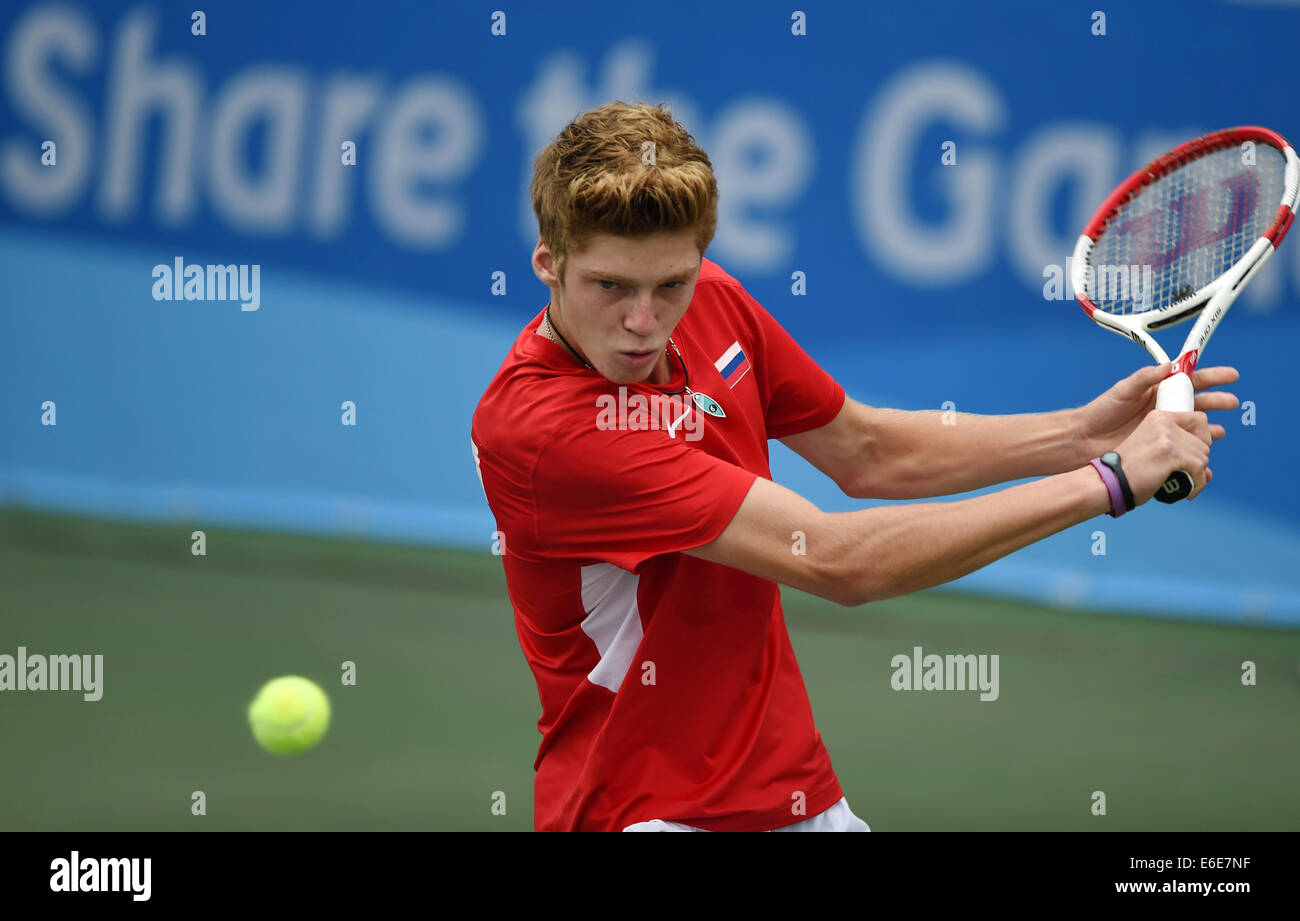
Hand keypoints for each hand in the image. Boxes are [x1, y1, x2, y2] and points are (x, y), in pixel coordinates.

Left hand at [1078, 363, 1238, 457]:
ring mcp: (1165, 427)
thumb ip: (1143, 378)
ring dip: (1210, 426)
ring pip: (1195, 424)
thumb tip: (1166, 366)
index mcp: (1158, 390)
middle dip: (1217, 401)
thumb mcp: (1122, 391)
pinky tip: (1204, 450)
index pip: (1189, 379)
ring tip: (1220, 431)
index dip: (1211, 377)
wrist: (1085, 439)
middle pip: (1198, 402)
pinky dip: (1197, 447)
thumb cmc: (1101, 412)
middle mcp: (1165, 407)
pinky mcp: (1161, 444)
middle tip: (1232, 402)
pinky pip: (1185, 445)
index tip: (1230, 375)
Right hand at [1113, 407, 1214, 504]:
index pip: (1199, 420)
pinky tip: (1187, 491)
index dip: (1202, 439)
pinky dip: (1197, 483)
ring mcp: (1167, 436)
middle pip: (1204, 442)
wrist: (1108, 482)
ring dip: (1198, 475)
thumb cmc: (1128, 473)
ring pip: (1203, 456)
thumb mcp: (1152, 451)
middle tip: (1185, 475)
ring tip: (1184, 485)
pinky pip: (1199, 468)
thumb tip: (1209, 472)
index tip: (1192, 456)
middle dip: (1198, 462)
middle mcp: (1164, 422)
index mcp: (1159, 417)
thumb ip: (1178, 452)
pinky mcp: (1169, 452)